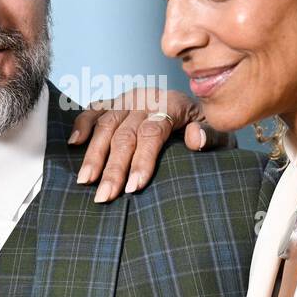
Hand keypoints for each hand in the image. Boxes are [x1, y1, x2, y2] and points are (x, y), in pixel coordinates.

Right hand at [67, 87, 233, 201]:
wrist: (198, 109)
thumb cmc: (207, 128)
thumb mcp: (221, 132)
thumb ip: (211, 135)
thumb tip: (196, 139)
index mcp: (172, 104)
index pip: (152, 133)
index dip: (141, 160)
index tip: (134, 187)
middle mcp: (146, 99)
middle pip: (125, 134)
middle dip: (113, 168)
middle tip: (104, 197)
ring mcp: (128, 100)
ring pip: (105, 125)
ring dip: (93, 154)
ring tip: (85, 181)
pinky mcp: (115, 102)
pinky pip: (94, 110)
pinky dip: (82, 125)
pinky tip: (75, 144)